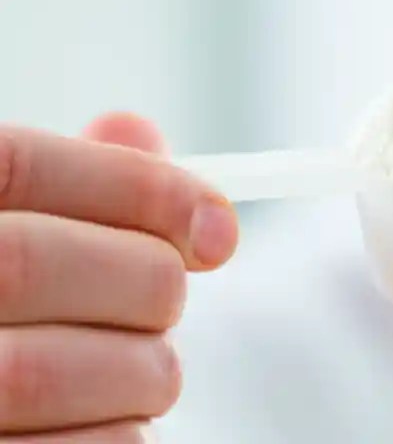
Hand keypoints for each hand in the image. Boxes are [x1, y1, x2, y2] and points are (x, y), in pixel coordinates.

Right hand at [0, 113, 238, 441]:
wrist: (0, 400)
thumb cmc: (20, 313)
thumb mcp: (21, 234)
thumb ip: (73, 191)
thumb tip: (136, 130)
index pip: (18, 165)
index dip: (137, 188)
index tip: (220, 228)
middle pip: (28, 260)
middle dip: (143, 282)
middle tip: (164, 304)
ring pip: (47, 371)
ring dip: (140, 370)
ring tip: (135, 370)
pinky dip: (120, 433)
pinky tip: (105, 420)